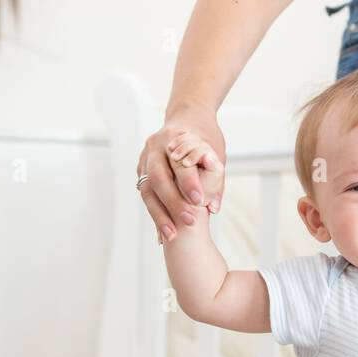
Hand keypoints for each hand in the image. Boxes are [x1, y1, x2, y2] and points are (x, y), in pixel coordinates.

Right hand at [137, 112, 226, 244]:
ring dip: (159, 214)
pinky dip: (156, 213)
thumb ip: (215, 180)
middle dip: (173, 202)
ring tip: (171, 235)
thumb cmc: (205, 137)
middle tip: (189, 221)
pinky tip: (162, 233)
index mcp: (174, 136)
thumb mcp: (215, 153)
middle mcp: (154, 146)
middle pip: (158, 177)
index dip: (188, 182)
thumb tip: (213, 208)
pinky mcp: (141, 171)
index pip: (178, 162)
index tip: (199, 200)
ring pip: (147, 189)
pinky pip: (146, 195)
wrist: (188, 119)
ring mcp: (144, 158)